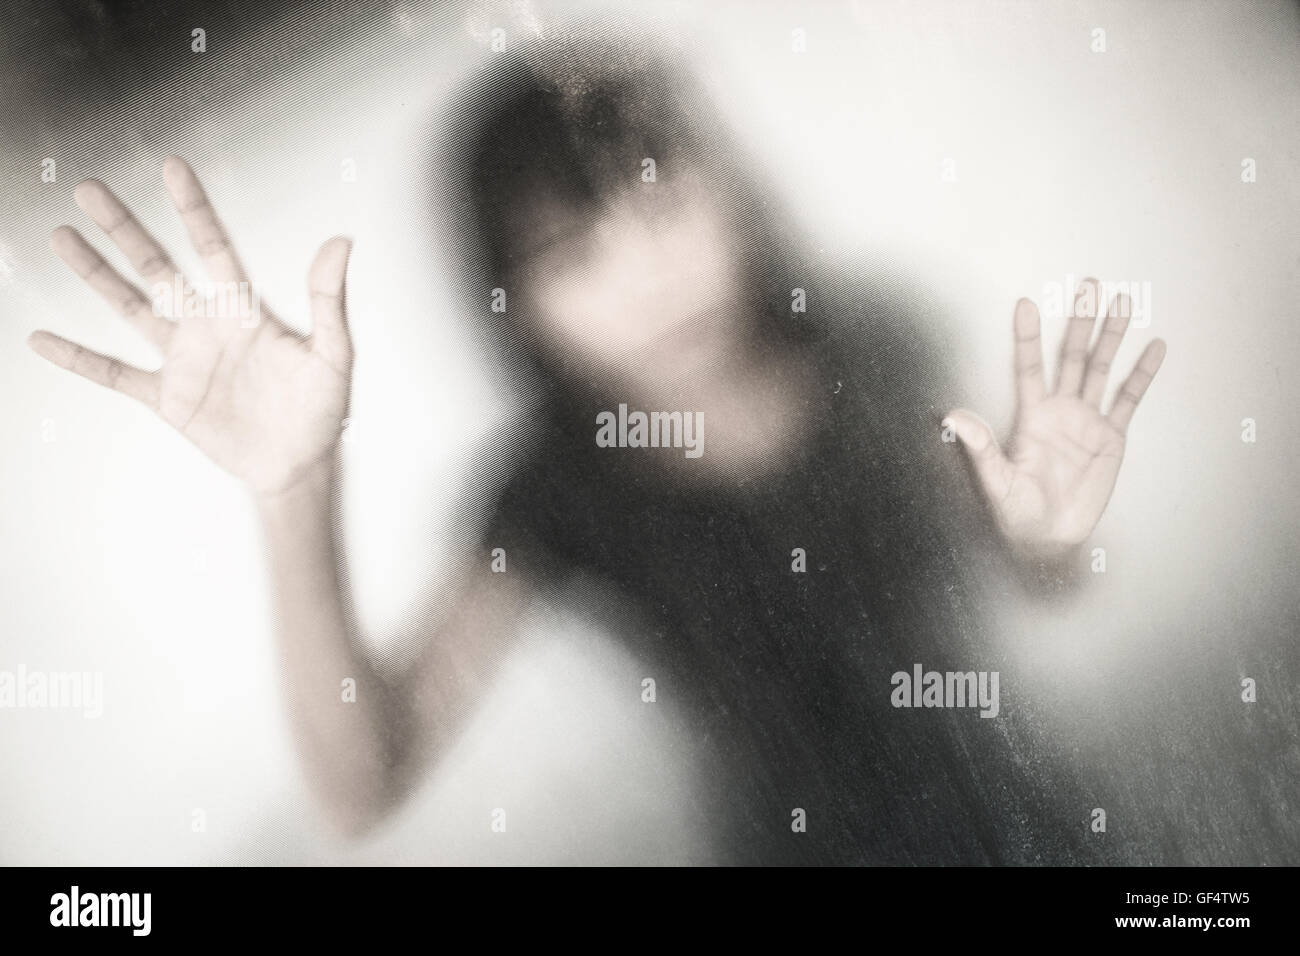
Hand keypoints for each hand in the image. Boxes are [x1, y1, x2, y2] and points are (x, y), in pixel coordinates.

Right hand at [27, 157, 352, 496]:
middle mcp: (208, 325)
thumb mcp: (333, 354)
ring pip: (129, 307)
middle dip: (125, 229)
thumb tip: (342, 241)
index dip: (193, 209)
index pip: (214, 247)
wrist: (300, 466)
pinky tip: (40, 339)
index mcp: (246, 309)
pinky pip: (114, 374)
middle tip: (89, 190)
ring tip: (60, 237)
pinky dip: (78, 359)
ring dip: (95, 274)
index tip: (171, 166)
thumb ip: (329, 300)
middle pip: (158, 267)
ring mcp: (184, 360)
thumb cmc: (323, 409)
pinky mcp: (167, 399)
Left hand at [945, 278, 1165, 558]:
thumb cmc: (1016, 512)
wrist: (1049, 537)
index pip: (1028, 367)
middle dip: (1078, 322)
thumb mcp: (994, 480)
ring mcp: (1087, 420)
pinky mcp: (1112, 436)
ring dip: (1111, 337)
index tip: (1024, 303)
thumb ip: (979, 447)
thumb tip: (952, 416)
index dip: (1027, 336)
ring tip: (1122, 303)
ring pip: (1100, 369)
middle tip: (1086, 286)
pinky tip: (1154, 347)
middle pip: (1070, 356)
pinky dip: (1141, 374)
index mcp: (1030, 416)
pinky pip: (1129, 399)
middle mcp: (1059, 410)